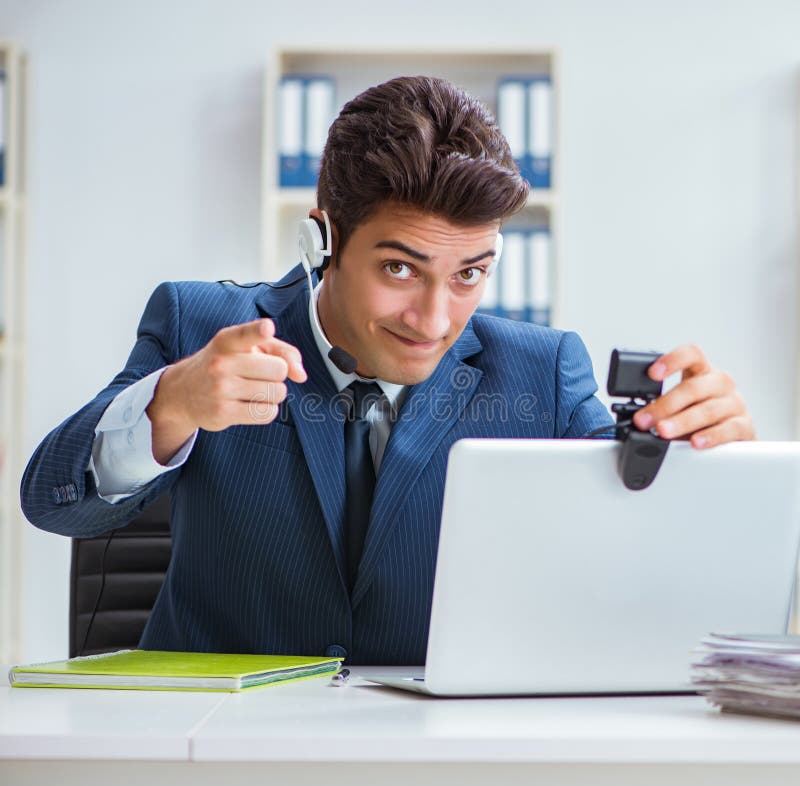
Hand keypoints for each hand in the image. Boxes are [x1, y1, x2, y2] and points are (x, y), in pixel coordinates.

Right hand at [146, 319, 306, 462]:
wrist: (182, 392)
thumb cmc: (225, 365)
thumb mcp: (246, 347)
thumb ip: (280, 351)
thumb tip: (301, 375)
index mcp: (227, 341)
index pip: (245, 334)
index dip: (258, 331)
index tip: (267, 328)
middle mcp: (221, 363)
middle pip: (279, 369)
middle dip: (277, 374)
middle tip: (260, 374)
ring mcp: (221, 389)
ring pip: (277, 393)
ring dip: (273, 393)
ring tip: (254, 389)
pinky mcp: (223, 413)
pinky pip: (267, 413)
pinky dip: (267, 410)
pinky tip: (250, 404)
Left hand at [631, 344, 754, 449]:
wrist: (731, 436)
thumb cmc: (699, 415)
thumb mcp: (680, 404)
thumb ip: (662, 405)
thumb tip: (638, 416)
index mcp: (702, 371)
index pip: (691, 355)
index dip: (672, 360)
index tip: (652, 373)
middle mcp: (720, 383)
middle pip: (693, 388)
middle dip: (665, 405)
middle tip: (644, 420)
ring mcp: (734, 403)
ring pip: (707, 410)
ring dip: (681, 422)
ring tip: (662, 431)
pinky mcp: (744, 425)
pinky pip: (728, 429)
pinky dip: (710, 436)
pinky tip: (695, 442)